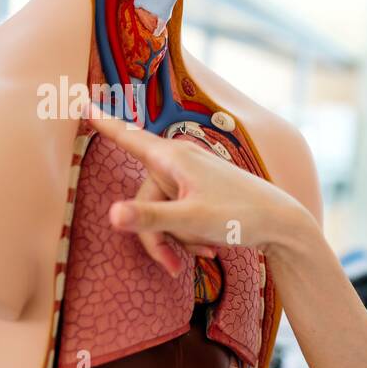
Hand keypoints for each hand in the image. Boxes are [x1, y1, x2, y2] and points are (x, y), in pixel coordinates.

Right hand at [87, 110, 312, 272]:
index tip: (82, 101)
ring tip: (203, 254)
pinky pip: (181, 214)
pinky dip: (190, 235)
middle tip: (173, 266)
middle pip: (144, 200)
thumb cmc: (241, 216)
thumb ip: (150, 219)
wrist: (284, 224)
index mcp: (173, 158)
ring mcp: (193, 176)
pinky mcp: (203, 191)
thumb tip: (113, 215)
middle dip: (157, 236)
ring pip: (163, 212)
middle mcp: (180, 162)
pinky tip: (210, 249)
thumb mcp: (192, 221)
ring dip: (177, 239)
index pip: (129, 139)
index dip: (105, 124)